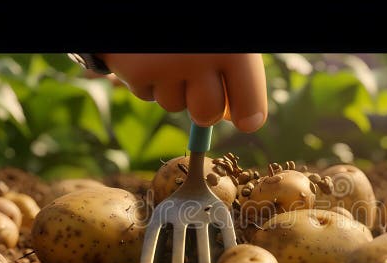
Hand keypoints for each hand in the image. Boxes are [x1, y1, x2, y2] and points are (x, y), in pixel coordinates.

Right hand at [98, 54, 267, 132]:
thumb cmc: (194, 18)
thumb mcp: (222, 38)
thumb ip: (233, 73)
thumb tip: (233, 118)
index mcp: (235, 50)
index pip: (249, 108)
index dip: (248, 118)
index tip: (245, 121)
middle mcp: (202, 60)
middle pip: (208, 115)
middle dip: (203, 106)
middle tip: (198, 78)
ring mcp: (167, 67)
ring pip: (173, 104)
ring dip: (171, 87)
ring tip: (168, 53)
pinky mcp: (137, 72)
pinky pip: (146, 93)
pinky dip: (147, 78)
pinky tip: (147, 52)